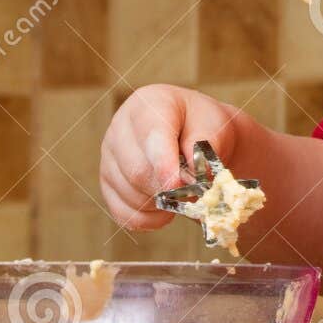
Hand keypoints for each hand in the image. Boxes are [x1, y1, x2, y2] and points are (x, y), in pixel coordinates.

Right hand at [100, 84, 246, 231]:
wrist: (197, 136)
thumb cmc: (205, 127)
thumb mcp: (214, 127)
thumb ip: (205, 148)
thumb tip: (195, 175)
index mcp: (148, 103)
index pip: (151, 135)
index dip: (163, 163)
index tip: (176, 185)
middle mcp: (120, 128)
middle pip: (136, 170)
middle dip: (168, 189)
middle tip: (194, 193)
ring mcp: (109, 156)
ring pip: (130, 194)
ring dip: (162, 203)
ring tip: (184, 193)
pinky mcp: (108, 184)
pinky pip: (124, 213)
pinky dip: (150, 219)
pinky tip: (167, 209)